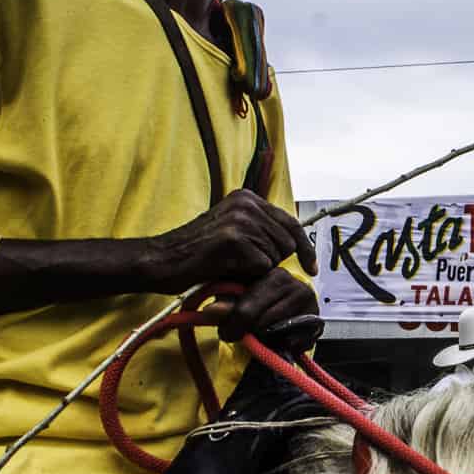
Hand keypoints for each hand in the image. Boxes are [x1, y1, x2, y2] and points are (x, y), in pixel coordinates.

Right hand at [142, 190, 317, 292]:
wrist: (162, 260)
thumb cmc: (197, 253)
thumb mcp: (232, 231)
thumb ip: (261, 232)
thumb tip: (296, 245)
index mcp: (247, 198)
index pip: (291, 222)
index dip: (304, 248)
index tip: (311, 267)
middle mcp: (246, 203)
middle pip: (287, 243)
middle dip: (272, 261)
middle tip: (243, 266)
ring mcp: (240, 219)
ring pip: (276, 256)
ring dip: (257, 269)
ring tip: (230, 265)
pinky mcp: (234, 239)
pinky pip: (262, 267)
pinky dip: (248, 276)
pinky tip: (226, 270)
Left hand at [205, 266, 318, 342]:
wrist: (283, 308)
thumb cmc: (259, 299)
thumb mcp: (238, 298)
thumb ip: (225, 305)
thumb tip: (211, 311)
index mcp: (276, 275)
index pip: (247, 309)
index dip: (233, 326)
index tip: (226, 333)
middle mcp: (297, 287)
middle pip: (262, 325)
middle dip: (249, 334)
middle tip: (242, 336)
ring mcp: (310, 307)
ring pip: (278, 336)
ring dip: (267, 341)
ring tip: (261, 334)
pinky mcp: (318, 325)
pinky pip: (296, 345)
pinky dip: (284, 347)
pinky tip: (278, 338)